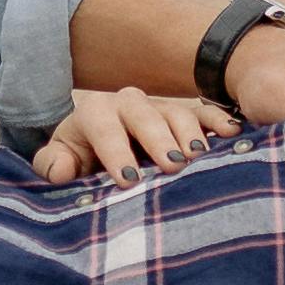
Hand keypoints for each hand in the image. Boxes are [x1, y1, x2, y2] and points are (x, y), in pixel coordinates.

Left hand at [32, 86, 231, 183]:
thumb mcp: (63, 162)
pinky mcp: (186, 116)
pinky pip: (205, 113)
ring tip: (199, 157)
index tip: (128, 180)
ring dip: (189, 135)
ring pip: (178, 113)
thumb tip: (61, 169)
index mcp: (95, 112)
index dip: (115, 152)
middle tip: (172, 165)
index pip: (103, 126)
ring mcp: (161, 108)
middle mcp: (129, 103)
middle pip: (145, 114)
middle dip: (158, 139)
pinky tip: (231, 133)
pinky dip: (218, 121)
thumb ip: (53, 165)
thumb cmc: (83, 160)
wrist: (101, 149)